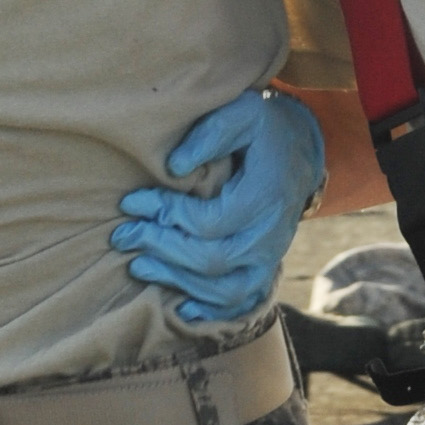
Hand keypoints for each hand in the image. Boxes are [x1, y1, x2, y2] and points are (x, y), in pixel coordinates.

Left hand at [113, 89, 326, 327]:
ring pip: (225, 289)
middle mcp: (270, 233)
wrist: (301, 149)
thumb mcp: (242, 113)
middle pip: (211, 259)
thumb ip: (210, 134)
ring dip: (178, 281)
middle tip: (124, 236)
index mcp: (264, 195)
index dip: (165, 215)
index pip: (208, 221)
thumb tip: (174, 167)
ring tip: (139, 266)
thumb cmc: (263, 129)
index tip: (131, 203)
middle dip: (161, 249)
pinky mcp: (265, 267)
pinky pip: (242, 302)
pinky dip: (211, 312)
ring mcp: (270, 256)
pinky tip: (180, 310)